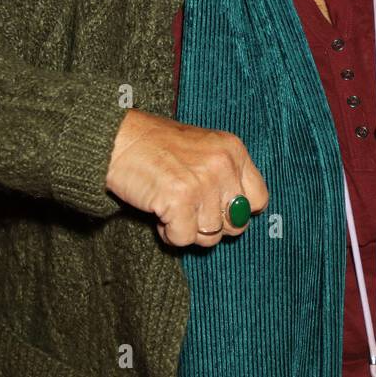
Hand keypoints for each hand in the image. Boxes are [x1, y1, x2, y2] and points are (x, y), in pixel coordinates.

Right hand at [105, 109, 269, 247]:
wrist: (116, 138)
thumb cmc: (155, 146)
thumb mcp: (202, 149)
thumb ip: (225, 176)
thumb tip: (239, 217)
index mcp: (233, 150)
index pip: (259, 199)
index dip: (237, 211)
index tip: (217, 210)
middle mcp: (223, 165)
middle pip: (236, 223)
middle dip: (211, 224)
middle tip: (187, 209)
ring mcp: (203, 183)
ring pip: (210, 236)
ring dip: (187, 228)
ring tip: (169, 205)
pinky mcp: (179, 200)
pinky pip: (184, 238)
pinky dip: (169, 233)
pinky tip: (158, 212)